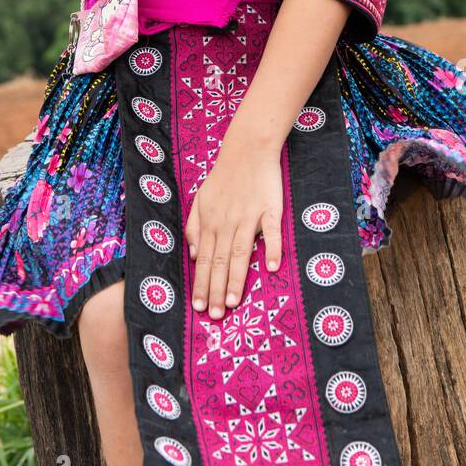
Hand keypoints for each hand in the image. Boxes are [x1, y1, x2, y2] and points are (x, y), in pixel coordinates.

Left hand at [184, 141, 283, 318]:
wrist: (247, 149)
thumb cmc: (223, 177)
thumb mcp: (200, 199)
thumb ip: (194, 226)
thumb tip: (193, 254)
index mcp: (210, 222)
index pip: (205, 260)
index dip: (202, 284)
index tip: (199, 307)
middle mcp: (227, 222)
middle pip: (220, 261)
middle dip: (216, 290)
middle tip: (214, 315)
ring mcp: (249, 216)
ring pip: (240, 252)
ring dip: (237, 278)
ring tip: (234, 302)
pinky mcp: (269, 208)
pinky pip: (271, 230)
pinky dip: (272, 247)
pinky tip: (272, 267)